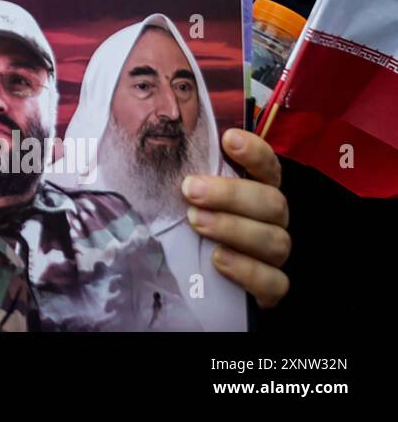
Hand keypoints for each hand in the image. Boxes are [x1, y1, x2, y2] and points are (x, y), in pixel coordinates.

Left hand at [182, 128, 289, 308]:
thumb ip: (188, 183)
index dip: (255, 152)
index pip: (269, 167)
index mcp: (258, 192)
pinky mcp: (273, 288)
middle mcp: (273, 221)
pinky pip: (274, 281)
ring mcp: (276, 256)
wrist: (204, 284)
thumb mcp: (189, 203)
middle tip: (191, 191)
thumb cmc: (195, 228)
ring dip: (233, 228)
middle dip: (231, 194)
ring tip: (197, 222)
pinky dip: (247, 269)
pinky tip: (219, 259)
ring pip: (275, 240)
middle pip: (272, 202)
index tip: (228, 139)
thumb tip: (151, 160)